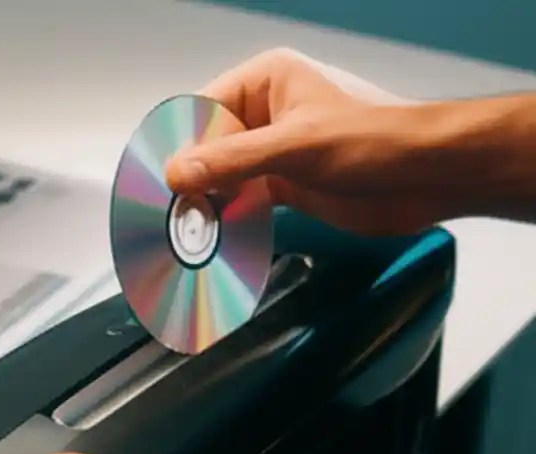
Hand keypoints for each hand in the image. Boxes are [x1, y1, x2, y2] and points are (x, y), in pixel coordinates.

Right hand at [164, 47, 452, 235]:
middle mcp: (265, 113)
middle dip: (189, 177)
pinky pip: (241, 198)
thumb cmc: (381, 141)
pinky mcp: (284, 183)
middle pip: (205, 144)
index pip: (200, 108)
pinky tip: (215, 232)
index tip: (161, 178)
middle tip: (171, 208)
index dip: (179, 144)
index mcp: (266, 82)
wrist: (430, 177)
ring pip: (220, 174)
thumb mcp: (297, 147)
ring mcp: (274, 149)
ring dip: (205, 200)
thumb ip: (233, 160)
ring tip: (187, 225)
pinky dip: (226, 216)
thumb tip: (179, 172)